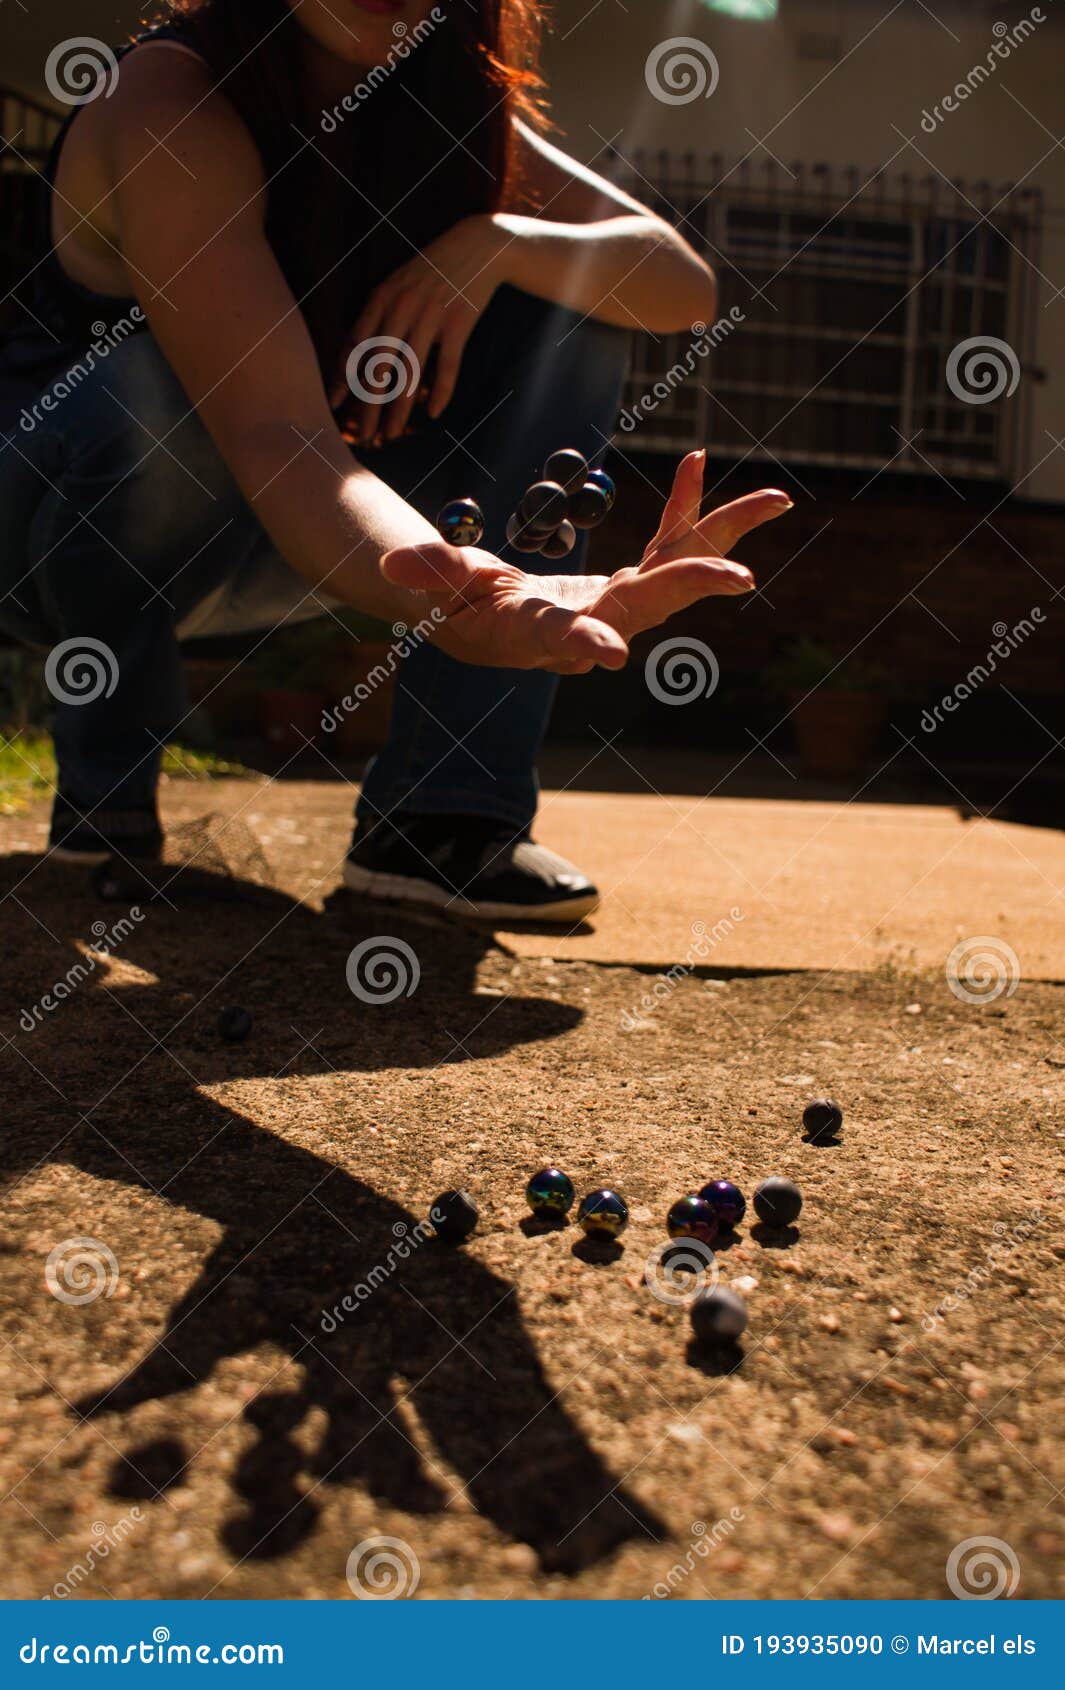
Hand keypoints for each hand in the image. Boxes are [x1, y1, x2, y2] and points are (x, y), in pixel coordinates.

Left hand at [335, 214, 507, 444]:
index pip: (356, 345)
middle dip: (370, 404)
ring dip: (399, 408)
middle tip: (364, 435)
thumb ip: (378, 313)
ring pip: (411, 371)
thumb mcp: (399, 283)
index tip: (334, 405)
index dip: (344, 377)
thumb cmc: (433, 270)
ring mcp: (432, 314)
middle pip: (380, 365)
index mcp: (382, 297)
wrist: (479, 246)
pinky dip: (441, 391)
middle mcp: (403, 306)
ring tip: (391, 434)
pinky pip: (447, 364)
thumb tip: (356, 350)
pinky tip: (432, 413)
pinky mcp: (459, 322)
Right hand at [381, 451, 792, 673]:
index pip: (562, 640)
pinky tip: (699, 465)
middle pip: (649, 603)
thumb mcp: (434, 588)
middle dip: (694, 581)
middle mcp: (591, 626)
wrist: (479, 619)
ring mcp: (617, 605)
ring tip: (777, 498)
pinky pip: (666, 545)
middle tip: (742, 572)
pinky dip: (686, 509)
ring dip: (722, 533)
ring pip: (678, 569)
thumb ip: (425, 575)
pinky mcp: (627, 585)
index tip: (609, 656)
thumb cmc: (452, 606)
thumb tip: (391, 566)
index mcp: (538, 635)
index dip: (584, 644)